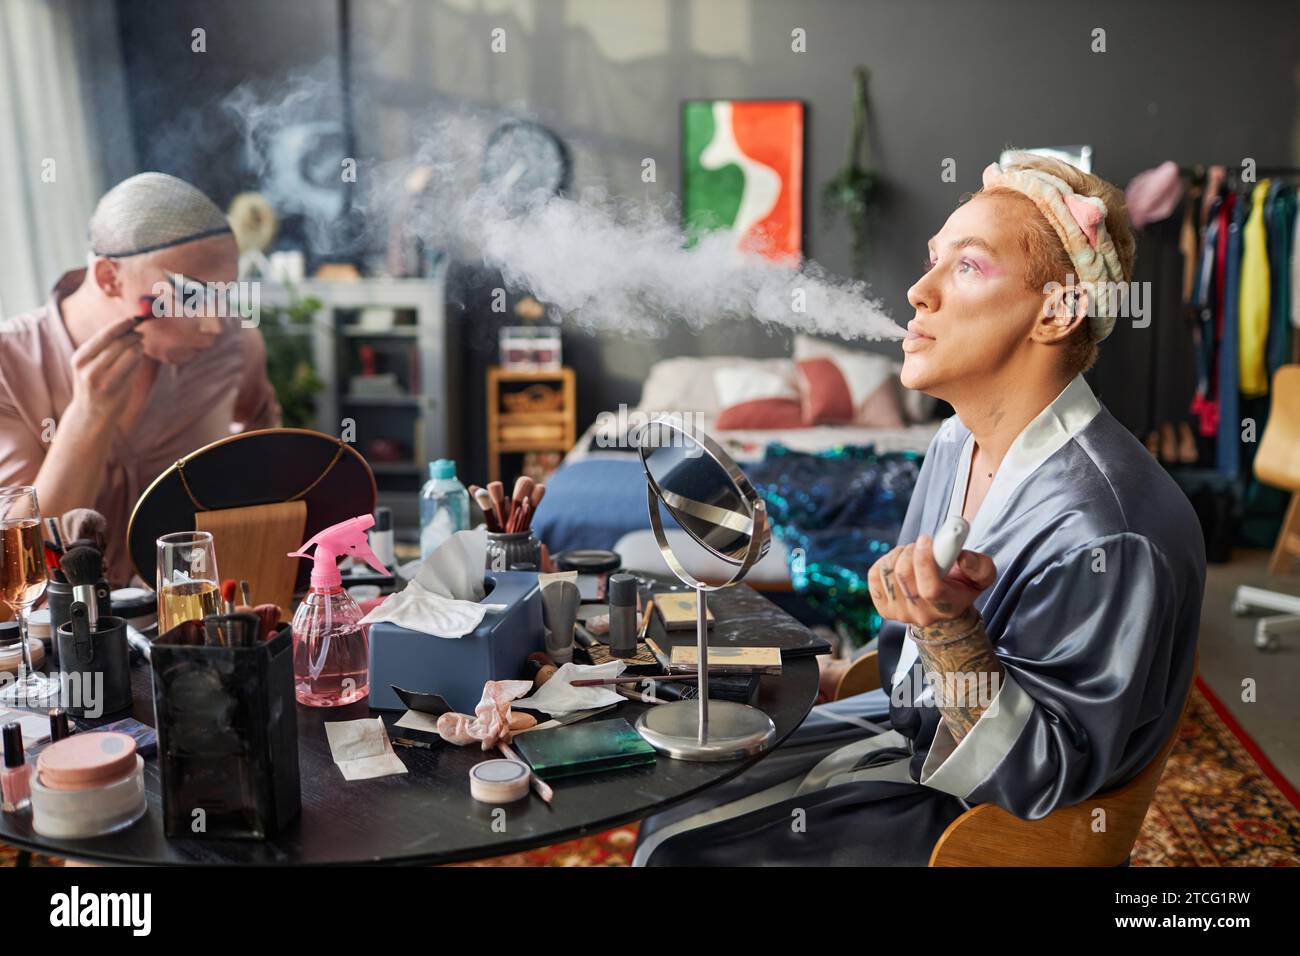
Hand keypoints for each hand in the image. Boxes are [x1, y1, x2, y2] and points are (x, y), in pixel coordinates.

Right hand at [67, 315, 142, 421]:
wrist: (90, 414)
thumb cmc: (93, 383)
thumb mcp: (89, 364)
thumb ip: (104, 347)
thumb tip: (128, 326)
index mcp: (80, 358)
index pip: (104, 335)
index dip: (121, 325)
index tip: (133, 319)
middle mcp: (89, 369)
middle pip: (118, 343)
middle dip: (132, 335)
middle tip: (140, 333)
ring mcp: (103, 381)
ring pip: (129, 355)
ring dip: (138, 347)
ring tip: (139, 345)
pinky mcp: (117, 390)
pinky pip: (134, 368)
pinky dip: (138, 360)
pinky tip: (138, 358)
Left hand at [867, 533, 995, 626]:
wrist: (943, 608)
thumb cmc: (961, 587)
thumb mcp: (981, 576)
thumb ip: (979, 566)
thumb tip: (962, 557)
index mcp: (947, 607)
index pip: (930, 588)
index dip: (924, 560)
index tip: (926, 540)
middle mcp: (920, 614)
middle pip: (904, 576)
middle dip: (910, 551)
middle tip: (921, 544)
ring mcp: (899, 613)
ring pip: (887, 573)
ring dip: (898, 554)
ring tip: (911, 552)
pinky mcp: (883, 607)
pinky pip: (875, 576)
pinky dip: (884, 561)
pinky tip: (898, 560)